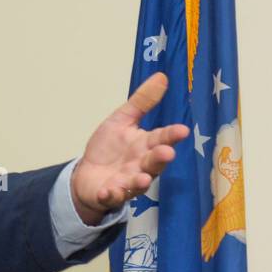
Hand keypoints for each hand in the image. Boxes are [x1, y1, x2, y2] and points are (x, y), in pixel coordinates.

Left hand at [70, 72, 189, 224]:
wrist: (88, 175)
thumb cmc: (110, 147)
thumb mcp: (122, 120)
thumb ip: (142, 101)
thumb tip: (162, 75)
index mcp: (145, 145)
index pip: (161, 138)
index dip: (172, 135)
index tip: (183, 130)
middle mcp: (141, 165)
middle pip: (154, 162)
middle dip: (160, 158)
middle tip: (167, 153)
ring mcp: (127, 182)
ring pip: (138, 183)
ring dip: (140, 181)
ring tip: (144, 178)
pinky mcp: (111, 194)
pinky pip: (112, 196)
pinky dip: (111, 194)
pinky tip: (107, 191)